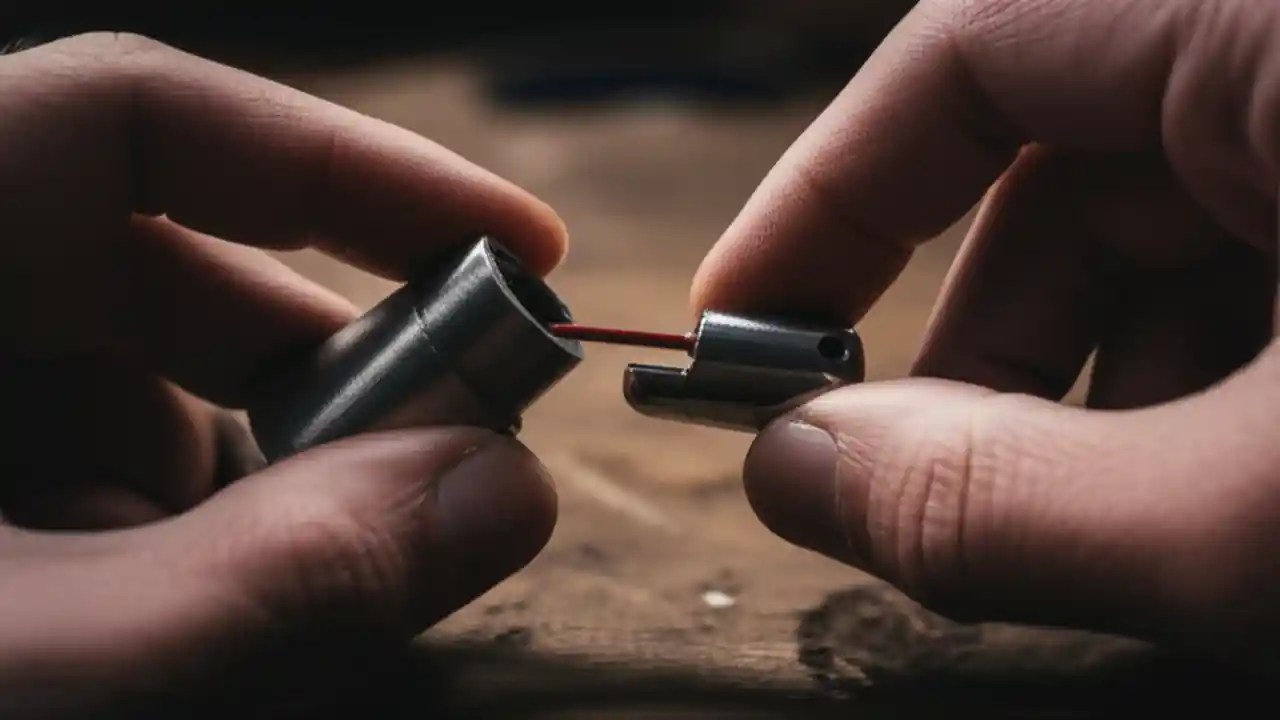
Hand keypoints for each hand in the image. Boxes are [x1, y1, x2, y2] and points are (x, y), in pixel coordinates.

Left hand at [0, 33, 564, 715]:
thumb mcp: (38, 672)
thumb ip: (280, 577)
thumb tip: (508, 489)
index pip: (142, 123)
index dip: (350, 165)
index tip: (518, 241)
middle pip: (170, 269)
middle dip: (325, 379)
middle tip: (450, 466)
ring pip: (147, 398)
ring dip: (240, 503)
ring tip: (231, 620)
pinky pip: (97, 482)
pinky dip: (166, 553)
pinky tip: (147, 639)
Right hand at [693, 0, 1279, 666]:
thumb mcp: (1267, 519)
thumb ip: (1000, 497)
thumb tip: (792, 475)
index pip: (978, 46)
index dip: (831, 191)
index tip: (745, 326)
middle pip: (1059, 161)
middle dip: (971, 339)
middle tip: (913, 481)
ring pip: (1161, 230)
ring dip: (1086, 386)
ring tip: (1101, 520)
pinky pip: (1257, 263)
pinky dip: (1198, 385)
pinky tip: (1212, 490)